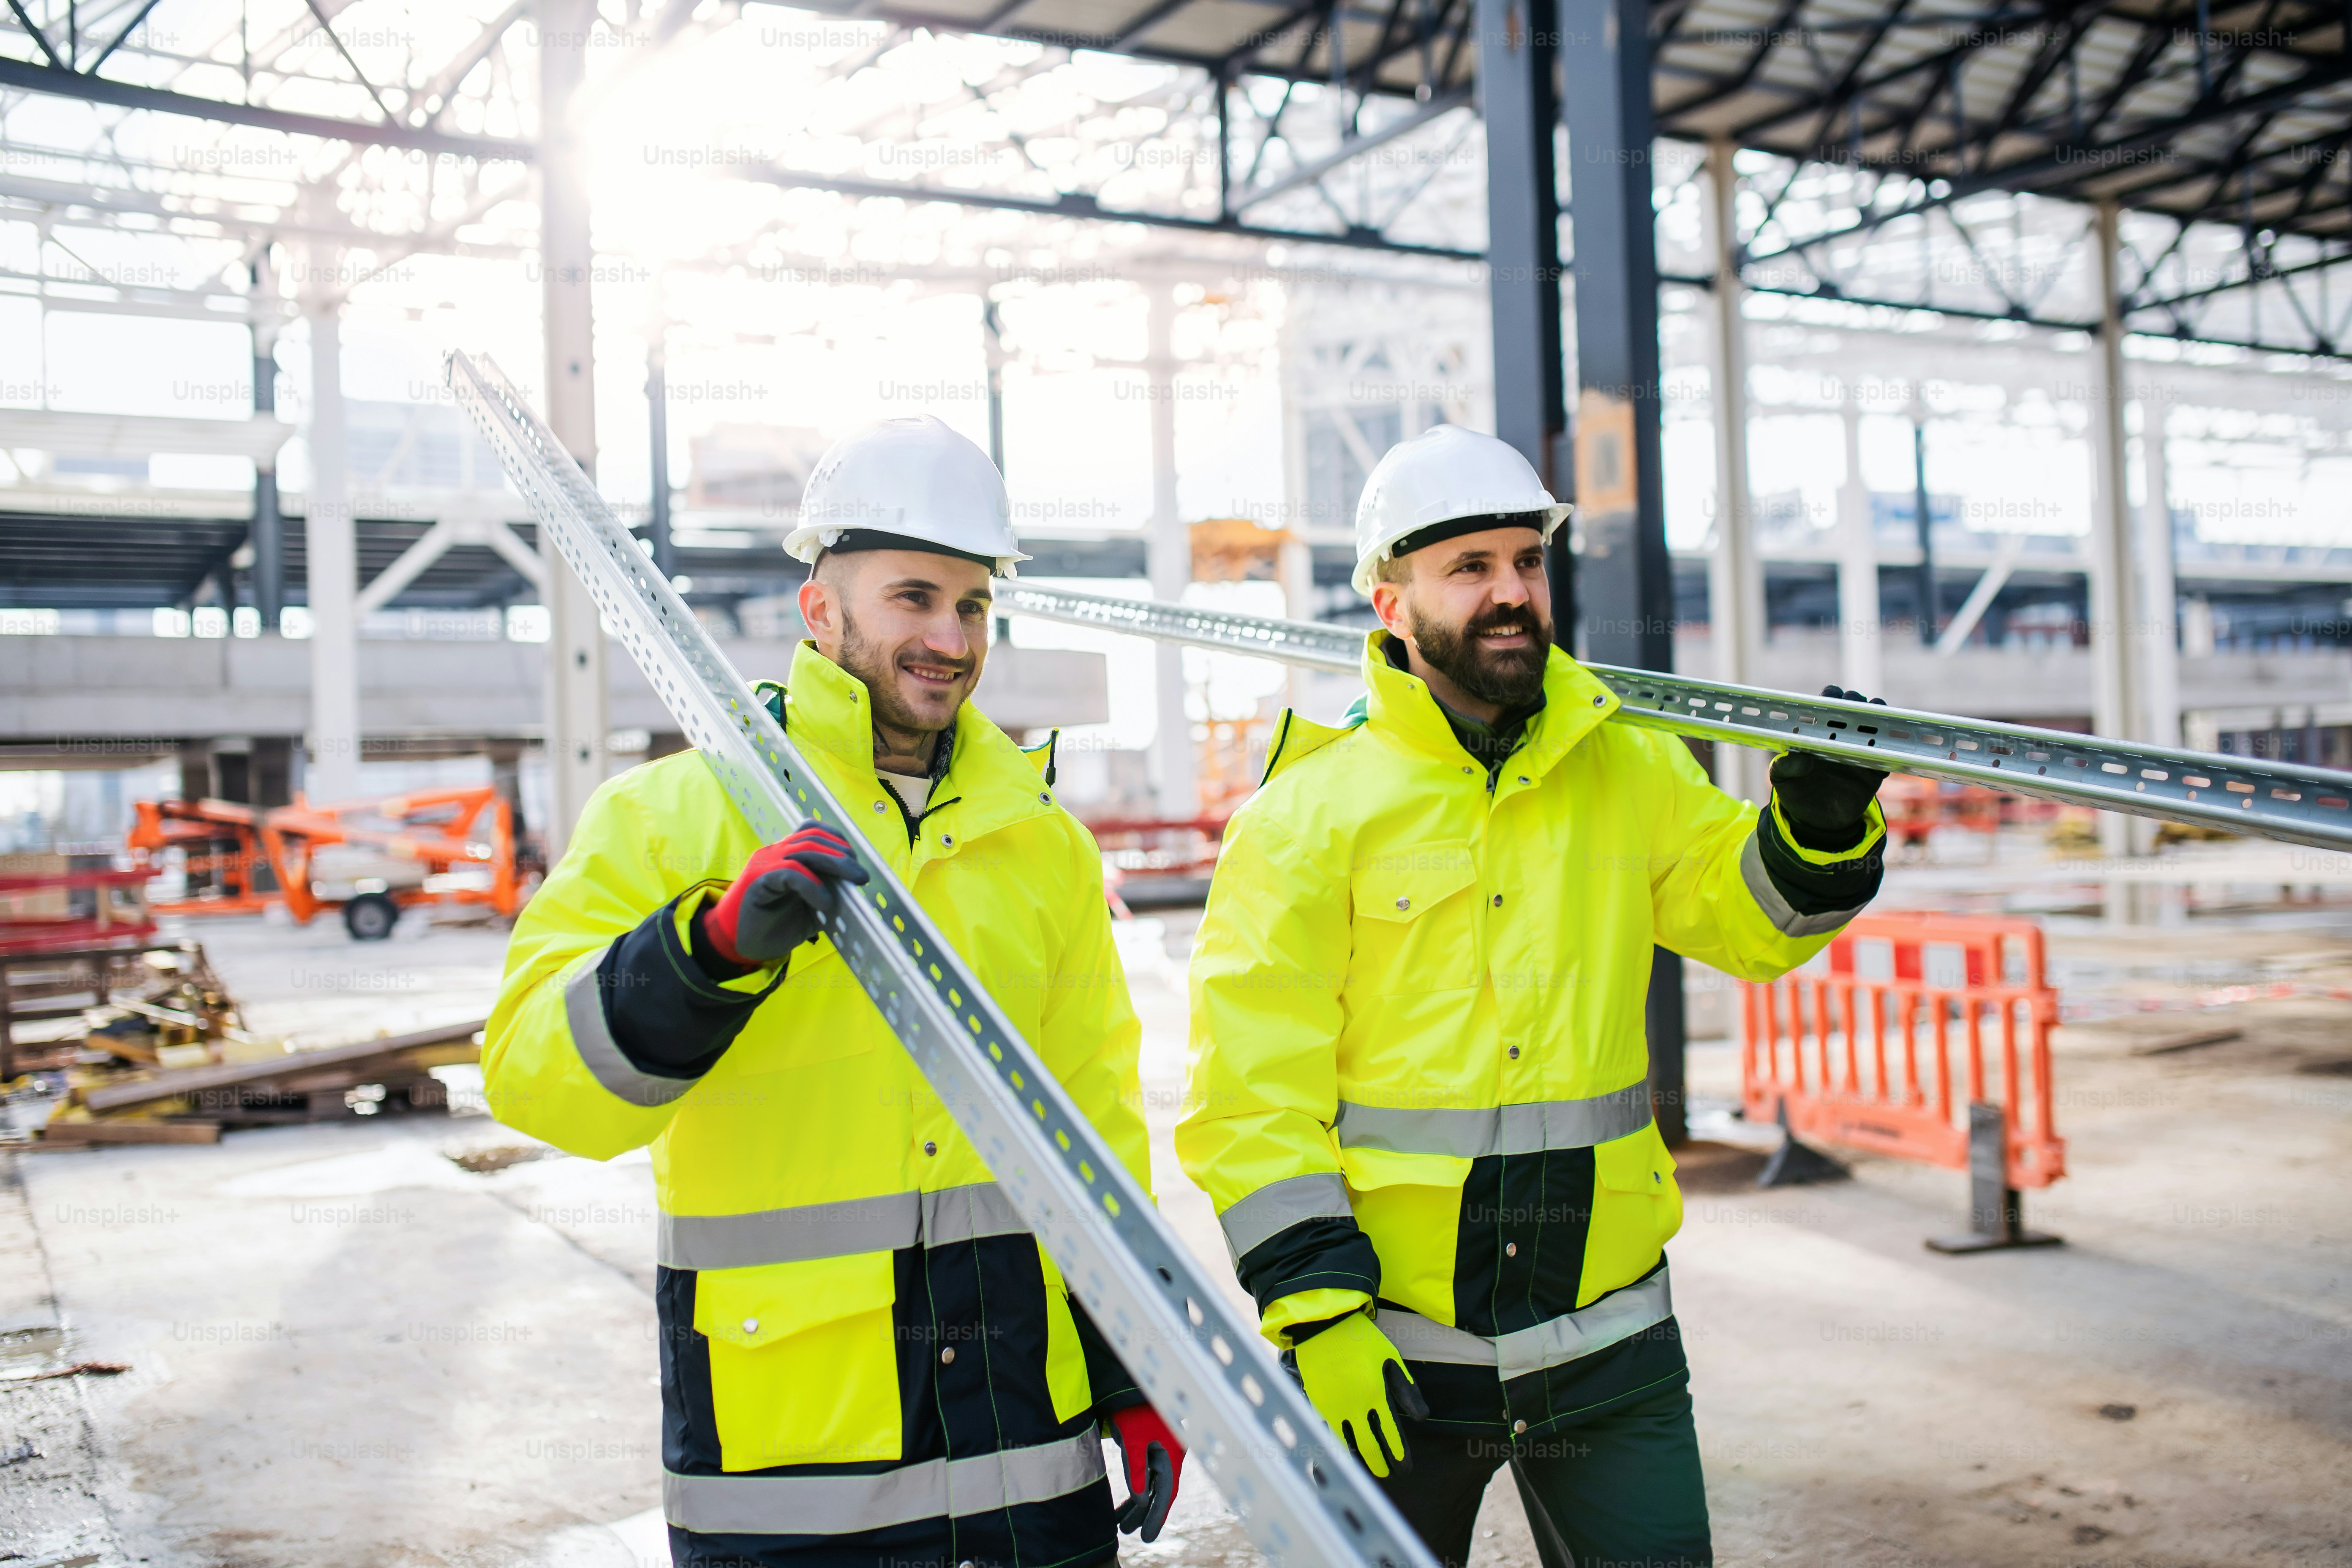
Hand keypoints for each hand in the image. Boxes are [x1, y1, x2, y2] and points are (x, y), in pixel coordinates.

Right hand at [699, 825, 869, 965]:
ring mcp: (765, 865)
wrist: (740, 948)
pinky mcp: (759, 881)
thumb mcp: (809, 911)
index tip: (855, 862)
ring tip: (851, 884)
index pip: (812, 831)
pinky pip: (791, 872)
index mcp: (784, 856)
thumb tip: (853, 889)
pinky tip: (825, 902)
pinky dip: (813, 885)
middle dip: (842, 854)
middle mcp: (774, 854)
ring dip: (833, 863)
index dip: (837, 841)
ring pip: (804, 849)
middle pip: (813, 836)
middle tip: (860, 876)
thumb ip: (827, 895)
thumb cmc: (773, 928)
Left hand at [1104, 1404, 1184, 1541]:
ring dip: (1137, 1504)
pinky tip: (1125, 1502)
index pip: (1166, 1492)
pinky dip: (1135, 1488)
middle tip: (1129, 1533)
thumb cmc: (1133, 1410)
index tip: (1147, 1537)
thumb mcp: (1133, 1441)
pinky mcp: (1147, 1448)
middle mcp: (1168, 1456)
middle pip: (1158, 1492)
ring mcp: (1158, 1452)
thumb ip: (1137, 1469)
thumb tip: (1141, 1499)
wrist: (1127, 1385)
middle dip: (1143, 1513)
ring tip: (1121, 1524)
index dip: (1157, 1516)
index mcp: (1171, 1454)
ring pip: (1150, 1485)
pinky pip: (1143, 1475)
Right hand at [1292, 1311, 1425, 1478]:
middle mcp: (1354, 1407)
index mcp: (1376, 1395)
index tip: (1405, 1468)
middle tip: (1387, 1474)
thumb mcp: (1390, 1358)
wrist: (1322, 1325)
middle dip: (1380, 1464)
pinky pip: (1329, 1432)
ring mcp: (1332, 1408)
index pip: (1391, 1434)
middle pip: (1369, 1447)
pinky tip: (1344, 1451)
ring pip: (1347, 1444)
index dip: (1399, 1454)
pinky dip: (1338, 1445)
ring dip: (1359, 1459)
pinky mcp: (1316, 1404)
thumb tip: (1422, 1417)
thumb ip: (1406, 1388)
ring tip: (1367, 1468)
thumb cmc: (1361, 1339)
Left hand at [1770, 687, 1889, 846]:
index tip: (1833, 696)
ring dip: (1879, 721)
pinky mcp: (1874, 773)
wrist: (1816, 823)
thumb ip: (1784, 767)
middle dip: (1858, 704)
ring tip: (1876, 725)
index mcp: (1818, 733)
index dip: (1832, 696)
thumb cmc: (1795, 793)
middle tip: (1857, 709)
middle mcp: (1841, 738)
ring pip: (1876, 727)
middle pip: (1856, 709)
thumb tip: (1798, 756)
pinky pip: (1887, 759)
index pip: (1828, 705)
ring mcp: (1860, 753)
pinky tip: (1882, 757)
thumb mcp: (1781, 780)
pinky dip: (1888, 755)